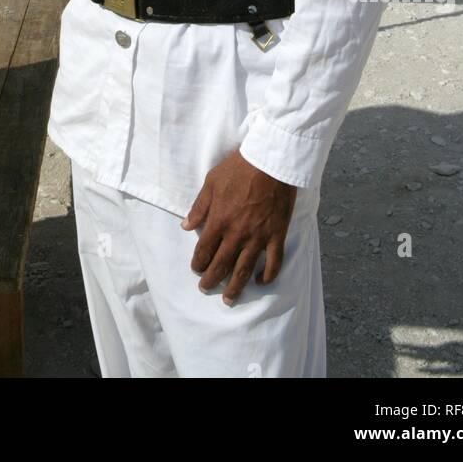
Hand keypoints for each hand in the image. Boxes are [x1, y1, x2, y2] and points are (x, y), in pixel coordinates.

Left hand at [181, 150, 296, 303]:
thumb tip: (186, 227)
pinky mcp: (277, 235)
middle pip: (221, 265)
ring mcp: (258, 237)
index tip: (196, 270)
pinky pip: (273, 262)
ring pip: (244, 270)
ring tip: (229, 299)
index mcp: (219, 221)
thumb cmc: (239, 168)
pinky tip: (260, 282)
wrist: (270, 162)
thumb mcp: (211, 182)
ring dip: (235, 287)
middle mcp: (237, 234)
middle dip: (211, 280)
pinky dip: (268, 276)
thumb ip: (199, 207)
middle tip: (205, 289)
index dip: (198, 263)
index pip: (204, 250)